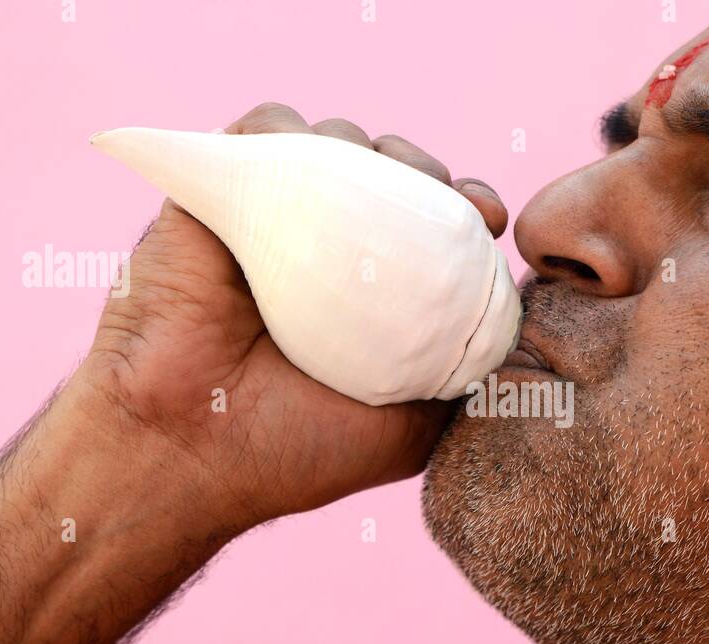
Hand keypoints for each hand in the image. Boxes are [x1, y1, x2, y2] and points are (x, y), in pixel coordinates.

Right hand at [78, 102, 509, 528]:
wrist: (187, 452)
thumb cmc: (297, 450)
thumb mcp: (413, 427)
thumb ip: (464, 375)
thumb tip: (521, 328)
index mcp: (366, 300)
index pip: (426, 228)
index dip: (463, 210)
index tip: (487, 218)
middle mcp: (320, 257)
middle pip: (386, 175)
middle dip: (425, 170)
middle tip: (444, 196)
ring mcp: (268, 226)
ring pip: (330, 145)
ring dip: (368, 144)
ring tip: (386, 170)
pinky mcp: (215, 200)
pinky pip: (258, 133)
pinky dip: (290, 127)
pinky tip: (320, 150)